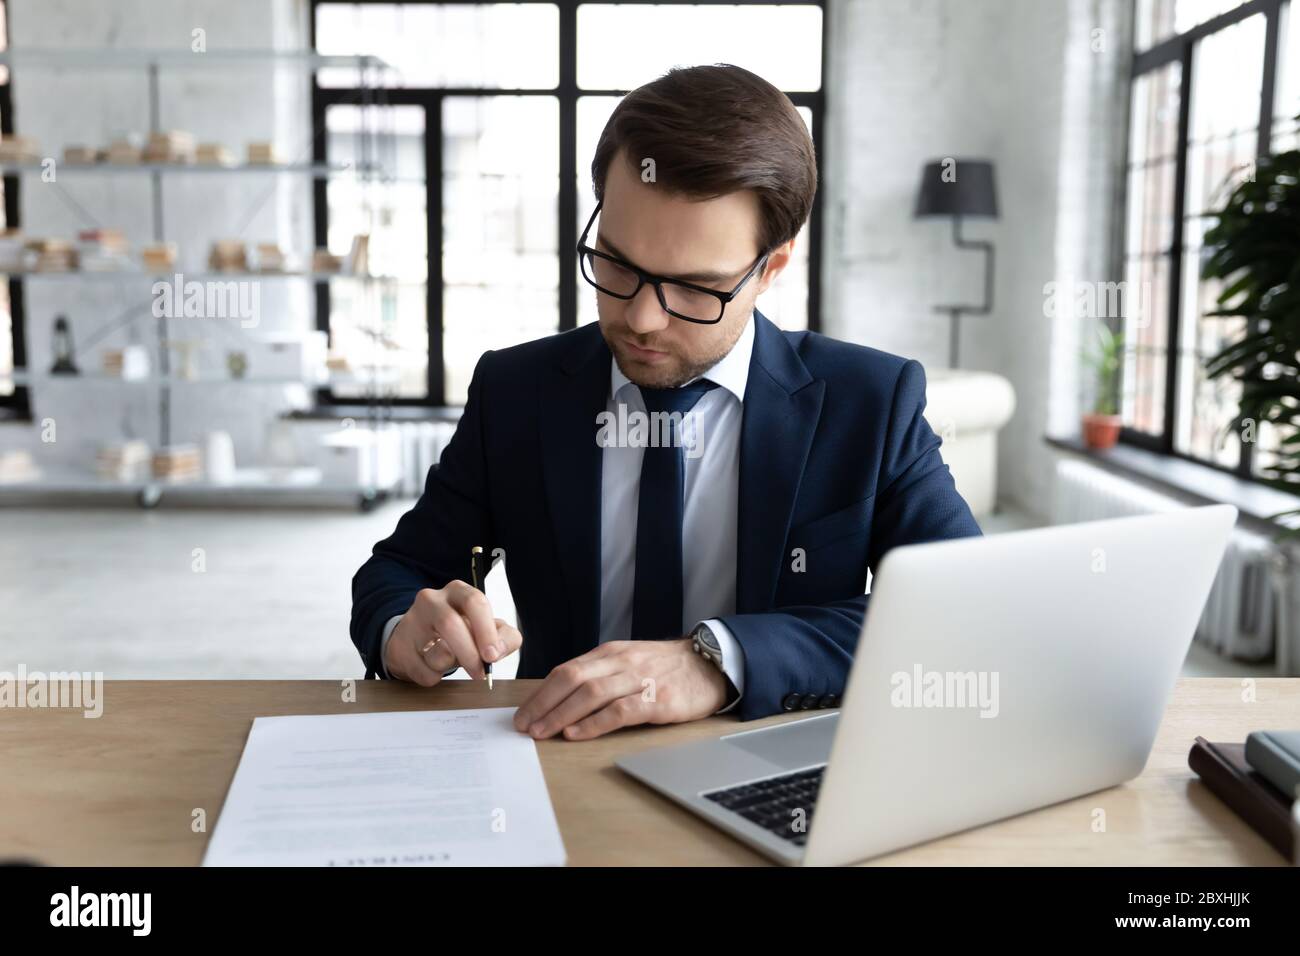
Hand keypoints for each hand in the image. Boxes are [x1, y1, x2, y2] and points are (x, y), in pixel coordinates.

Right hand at [383, 582, 521, 686]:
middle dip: (470, 654)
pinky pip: (424, 671)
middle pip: (451, 625)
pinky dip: (436, 677)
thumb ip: (504, 638)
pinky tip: (434, 667)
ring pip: (437, 652)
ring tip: (452, 662)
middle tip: (480, 672)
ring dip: (451, 666)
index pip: (475, 602)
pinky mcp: (400, 647)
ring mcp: (413, 622)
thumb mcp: (486, 629)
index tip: (492, 655)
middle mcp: (432, 600)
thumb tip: (497, 651)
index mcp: (458, 591)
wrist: (417, 640)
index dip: (485, 631)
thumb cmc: (459, 632)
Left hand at [512, 638, 726, 740]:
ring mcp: (639, 679)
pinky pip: (619, 711)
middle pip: (572, 679)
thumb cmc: (665, 667)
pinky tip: (577, 733)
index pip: (566, 670)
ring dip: (562, 714)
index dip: (541, 693)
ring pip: (591, 693)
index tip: (524, 714)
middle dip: (543, 704)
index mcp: (610, 653)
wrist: (710, 664)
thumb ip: (599, 674)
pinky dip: (594, 723)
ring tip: (543, 732)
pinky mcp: (657, 699)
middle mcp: (621, 662)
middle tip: (525, 726)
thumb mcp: (628, 661)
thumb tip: (561, 698)